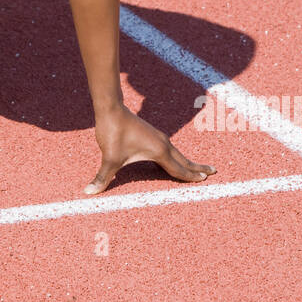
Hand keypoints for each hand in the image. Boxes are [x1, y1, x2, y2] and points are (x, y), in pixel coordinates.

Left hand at [85, 105, 215, 194]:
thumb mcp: (109, 158)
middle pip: (184, 159)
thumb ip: (102, 178)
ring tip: (198, 168)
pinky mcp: (152, 134)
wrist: (110, 109)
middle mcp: (163, 144)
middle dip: (198, 167)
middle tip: (213, 171)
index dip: (190, 177)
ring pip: (178, 153)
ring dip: (188, 161)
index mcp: (159, 151)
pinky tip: (175, 159)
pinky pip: (170, 149)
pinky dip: (177, 156)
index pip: (178, 169)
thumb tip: (88, 192)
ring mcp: (158, 137)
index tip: (204, 180)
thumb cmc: (113, 132)